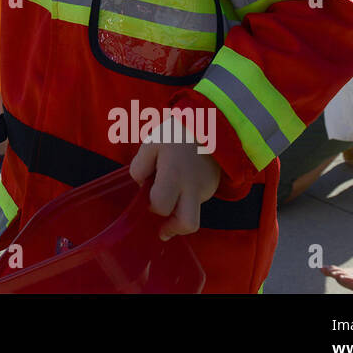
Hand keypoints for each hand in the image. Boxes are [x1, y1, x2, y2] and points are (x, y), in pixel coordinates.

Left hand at [129, 117, 221, 240]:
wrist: (208, 124)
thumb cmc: (175, 134)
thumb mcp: (151, 144)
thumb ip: (140, 167)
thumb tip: (142, 186)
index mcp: (174, 174)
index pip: (160, 205)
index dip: (151, 204)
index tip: (147, 195)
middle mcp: (193, 188)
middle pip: (188, 224)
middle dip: (172, 228)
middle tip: (162, 225)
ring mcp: (206, 190)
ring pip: (194, 216)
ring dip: (179, 214)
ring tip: (171, 196)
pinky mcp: (213, 188)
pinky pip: (197, 203)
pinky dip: (187, 201)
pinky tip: (181, 184)